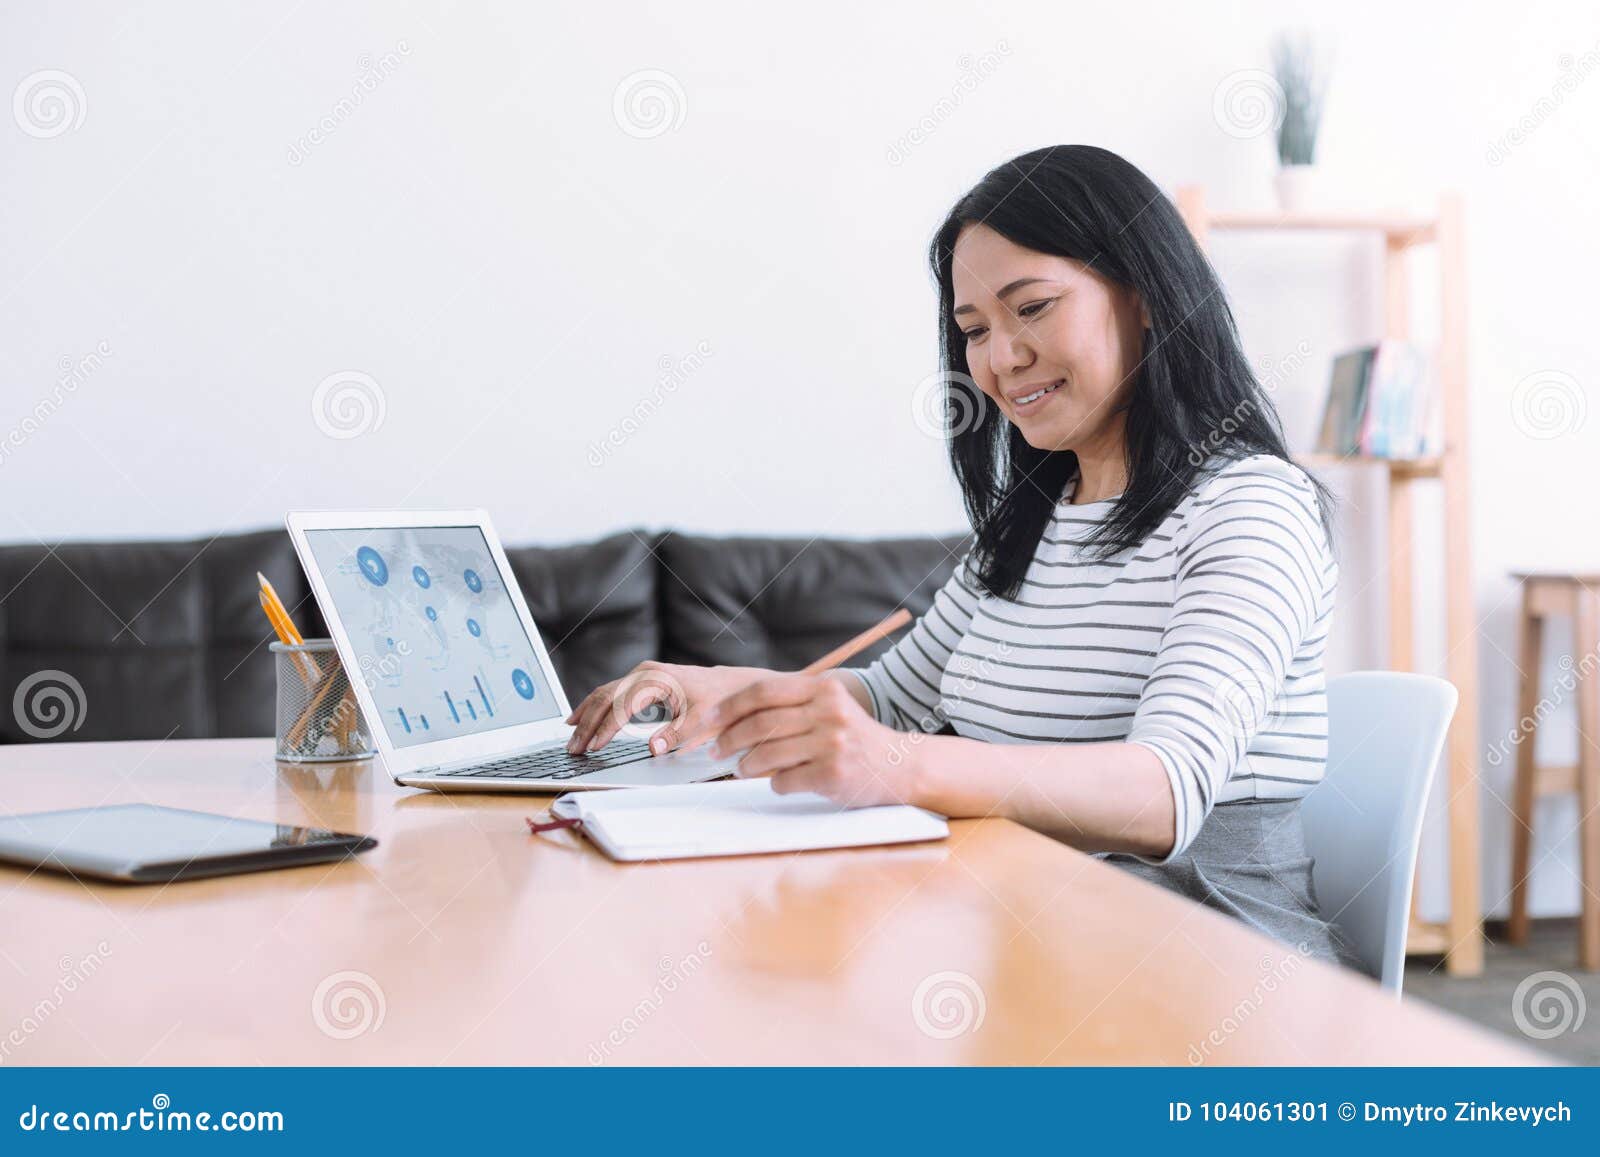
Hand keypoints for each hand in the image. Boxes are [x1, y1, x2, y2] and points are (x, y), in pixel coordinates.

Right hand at [565, 662, 766, 753]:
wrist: (729, 686)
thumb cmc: (717, 702)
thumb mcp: (701, 721)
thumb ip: (676, 735)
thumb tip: (652, 749)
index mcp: (656, 679)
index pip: (622, 705)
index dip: (606, 729)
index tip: (594, 747)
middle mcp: (644, 672)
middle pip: (605, 697)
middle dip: (587, 724)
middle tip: (573, 748)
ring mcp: (641, 673)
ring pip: (603, 693)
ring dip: (585, 715)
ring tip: (571, 737)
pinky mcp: (640, 679)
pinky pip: (610, 692)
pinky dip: (594, 707)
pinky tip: (581, 719)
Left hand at [706, 674, 914, 805]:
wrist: (900, 766)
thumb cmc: (855, 738)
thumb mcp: (829, 708)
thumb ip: (791, 707)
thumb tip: (732, 719)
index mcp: (823, 690)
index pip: (764, 692)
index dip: (730, 706)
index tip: (709, 720)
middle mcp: (828, 712)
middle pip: (760, 723)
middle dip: (729, 739)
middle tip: (717, 751)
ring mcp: (832, 743)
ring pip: (767, 754)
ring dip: (746, 765)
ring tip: (743, 769)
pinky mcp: (832, 774)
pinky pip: (784, 780)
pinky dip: (775, 783)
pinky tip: (781, 782)